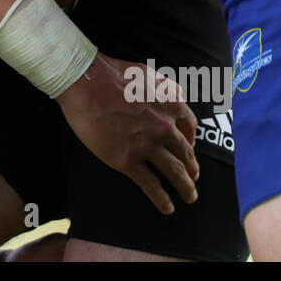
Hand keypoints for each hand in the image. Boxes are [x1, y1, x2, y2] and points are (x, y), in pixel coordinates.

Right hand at [55, 55, 198, 214]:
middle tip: (194, 178)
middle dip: (192, 168)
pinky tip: (168, 207)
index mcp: (171, 104)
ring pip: (174, 171)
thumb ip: (165, 87)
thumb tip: (176, 96)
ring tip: (190, 197)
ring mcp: (147, 145)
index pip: (190, 127)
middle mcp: (164, 127)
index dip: (192, 140)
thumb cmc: (111, 74)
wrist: (85, 84)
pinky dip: (162, 198)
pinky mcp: (127, 160)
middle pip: (186, 153)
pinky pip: (151, 184)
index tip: (190, 148)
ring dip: (185, 187)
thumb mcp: (148, 73)